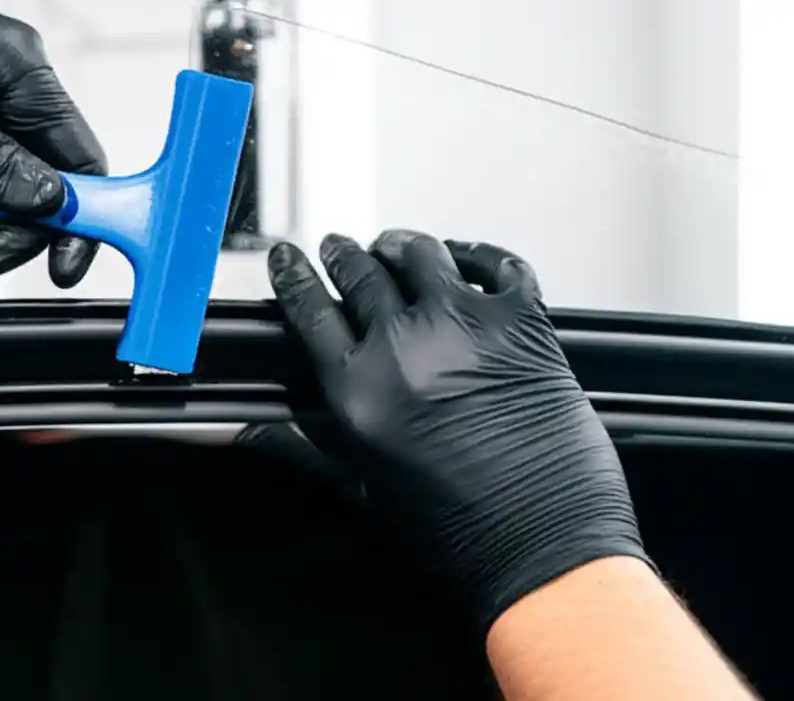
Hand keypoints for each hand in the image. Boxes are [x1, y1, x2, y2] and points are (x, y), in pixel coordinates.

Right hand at [267, 230, 651, 631]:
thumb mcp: (360, 491)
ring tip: (393, 246)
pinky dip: (478, 253)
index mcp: (356, 388)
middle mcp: (405, 346)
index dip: (293, 276)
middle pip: (360, 273)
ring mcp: (467, 325)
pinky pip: (497, 263)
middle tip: (337, 248)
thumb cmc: (455, 534)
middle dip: (342, 255)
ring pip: (421, 254)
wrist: (544, 548)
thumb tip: (249, 433)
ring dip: (399, 245)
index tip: (288, 259)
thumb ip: (301, 448)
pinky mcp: (524, 323)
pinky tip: (465, 256)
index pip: (308, 309)